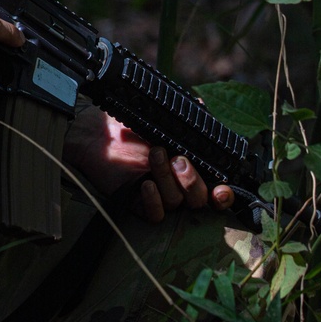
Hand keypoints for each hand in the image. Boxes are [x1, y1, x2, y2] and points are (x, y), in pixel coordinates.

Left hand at [65, 109, 235, 222]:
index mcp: (190, 168)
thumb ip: (184, 117)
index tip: (221, 188)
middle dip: (192, 180)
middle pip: (198, 199)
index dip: (223, 195)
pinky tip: (146, 184)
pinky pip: (155, 215)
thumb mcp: (160, 119)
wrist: (97, 132)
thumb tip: (202, 106)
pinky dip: (154, 201)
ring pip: (176, 202)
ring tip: (155, 154)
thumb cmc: (130, 125)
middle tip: (178, 159)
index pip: (215, 191)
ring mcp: (159, 195)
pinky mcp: (138, 203)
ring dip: (168, 179)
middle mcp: (177, 185)